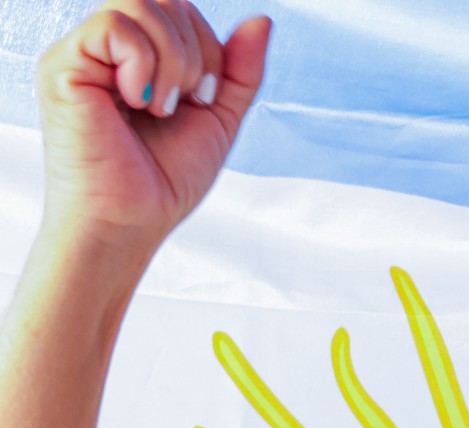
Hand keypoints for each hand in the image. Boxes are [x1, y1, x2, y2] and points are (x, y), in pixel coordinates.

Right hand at [35, 2, 269, 254]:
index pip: (179, 10)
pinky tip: (139, 102)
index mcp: (137, 57)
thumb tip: (261, 20)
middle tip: (184, 103)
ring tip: (162, 107)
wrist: (130, 221)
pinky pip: (113, 27)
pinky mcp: (63, 66)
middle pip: (162, 0)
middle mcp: (104, 50)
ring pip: (138, 4)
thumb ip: (239, 70)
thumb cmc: (165, 179)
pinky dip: (143, 64)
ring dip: (172, 59)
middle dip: (195, 51)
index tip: (202, 99)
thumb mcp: (217, 117)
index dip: (208, 48)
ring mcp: (81, 55)